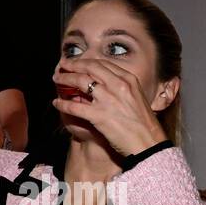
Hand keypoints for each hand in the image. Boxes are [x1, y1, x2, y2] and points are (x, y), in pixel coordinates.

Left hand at [51, 57, 167, 157]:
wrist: (148, 143)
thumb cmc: (144, 124)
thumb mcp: (137, 97)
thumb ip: (123, 88)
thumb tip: (108, 82)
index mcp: (128, 79)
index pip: (102, 64)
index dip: (86, 61)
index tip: (77, 62)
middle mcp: (118, 85)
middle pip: (89, 68)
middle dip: (73, 65)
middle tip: (62, 65)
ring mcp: (108, 100)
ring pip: (80, 82)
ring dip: (65, 79)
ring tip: (57, 80)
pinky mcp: (99, 115)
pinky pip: (75, 106)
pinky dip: (63, 104)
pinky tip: (56, 103)